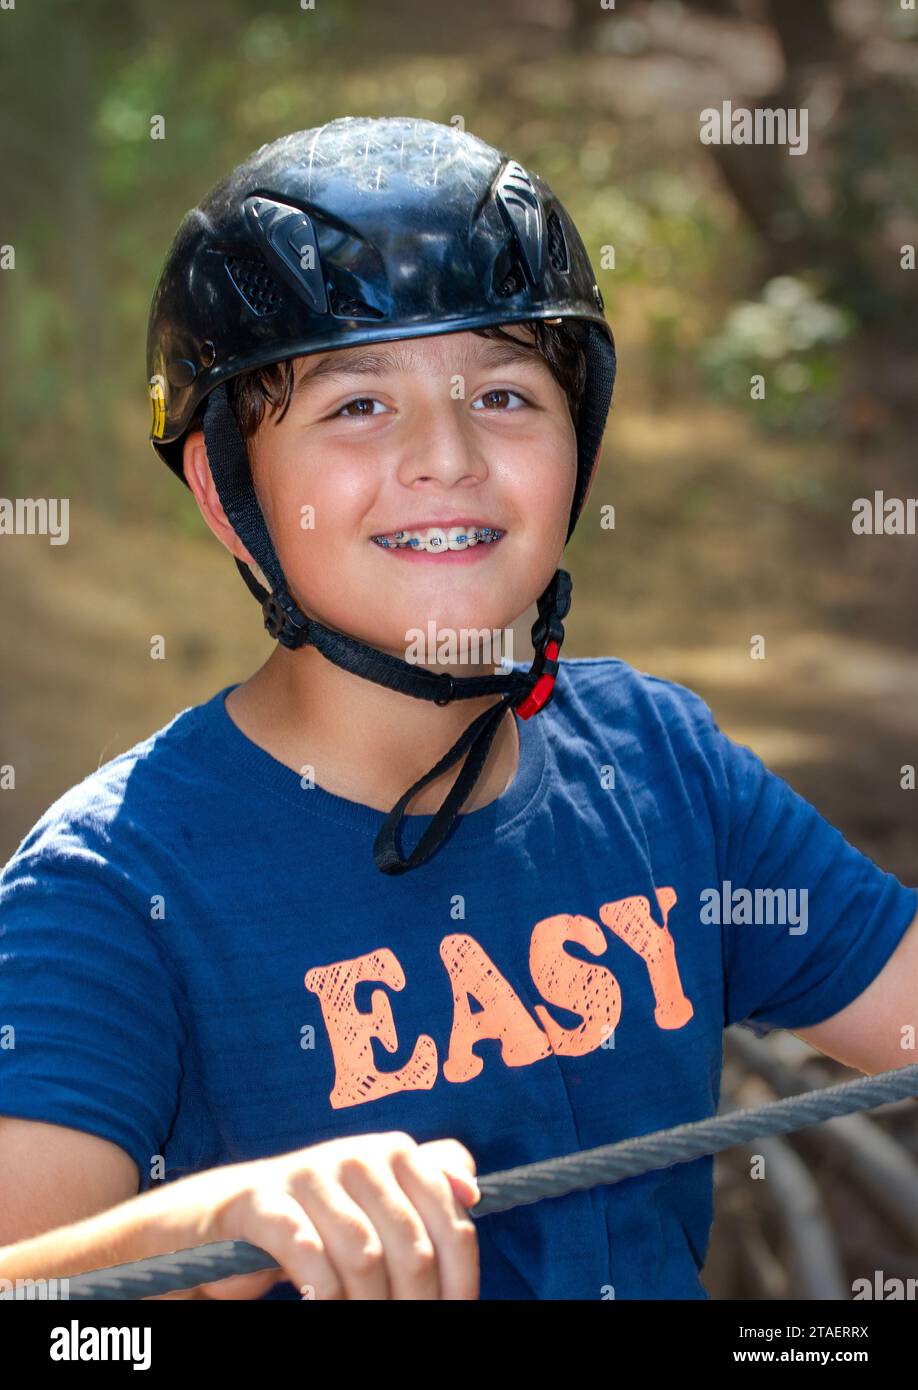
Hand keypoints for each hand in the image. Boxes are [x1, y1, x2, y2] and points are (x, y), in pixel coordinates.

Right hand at [154, 1131, 479, 1300]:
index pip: (450, 1221)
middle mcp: (357, 1154)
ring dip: (369, 1305)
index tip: (454, 1312)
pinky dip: (324, 1292)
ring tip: (363, 1323)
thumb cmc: (320, 1218)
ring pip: (365, 1256)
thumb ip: (428, 1190)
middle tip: (406, 1326)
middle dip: (415, 1301)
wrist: (229, 1216)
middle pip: (412, 1247)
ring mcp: (309, 1174)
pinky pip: (310, 1254)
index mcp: (395, 1152)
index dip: (461, 1278)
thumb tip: (472, 1193)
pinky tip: (323, 1305)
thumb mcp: (378, 1201)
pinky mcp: (264, 1200)